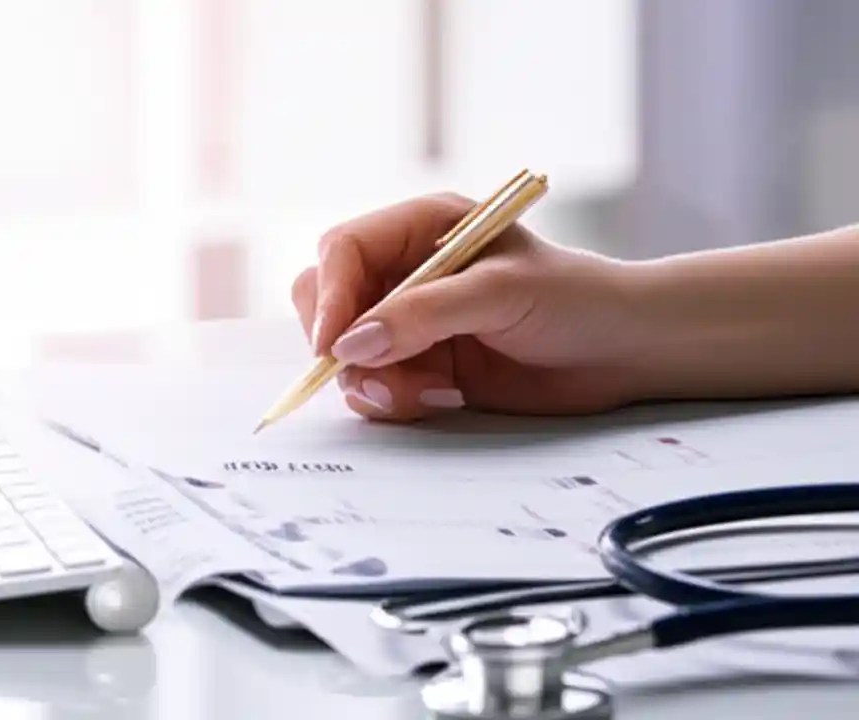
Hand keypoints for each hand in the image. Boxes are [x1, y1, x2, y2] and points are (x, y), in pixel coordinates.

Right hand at [292, 193, 643, 420]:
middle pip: (327, 299)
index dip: (330, 296)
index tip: (333, 345)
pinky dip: (394, 400)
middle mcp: (406, 272)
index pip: (344, 251)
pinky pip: (373, 386)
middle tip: (372, 374)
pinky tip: (443, 398)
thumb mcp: (501, 294)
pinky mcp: (420, 367)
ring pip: (346, 353)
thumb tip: (352, 344)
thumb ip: (424, 315)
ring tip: (431, 391)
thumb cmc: (576, 300)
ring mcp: (409, 322)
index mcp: (422, 228)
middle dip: (341, 342)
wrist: (622, 352)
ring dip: (374, 380)